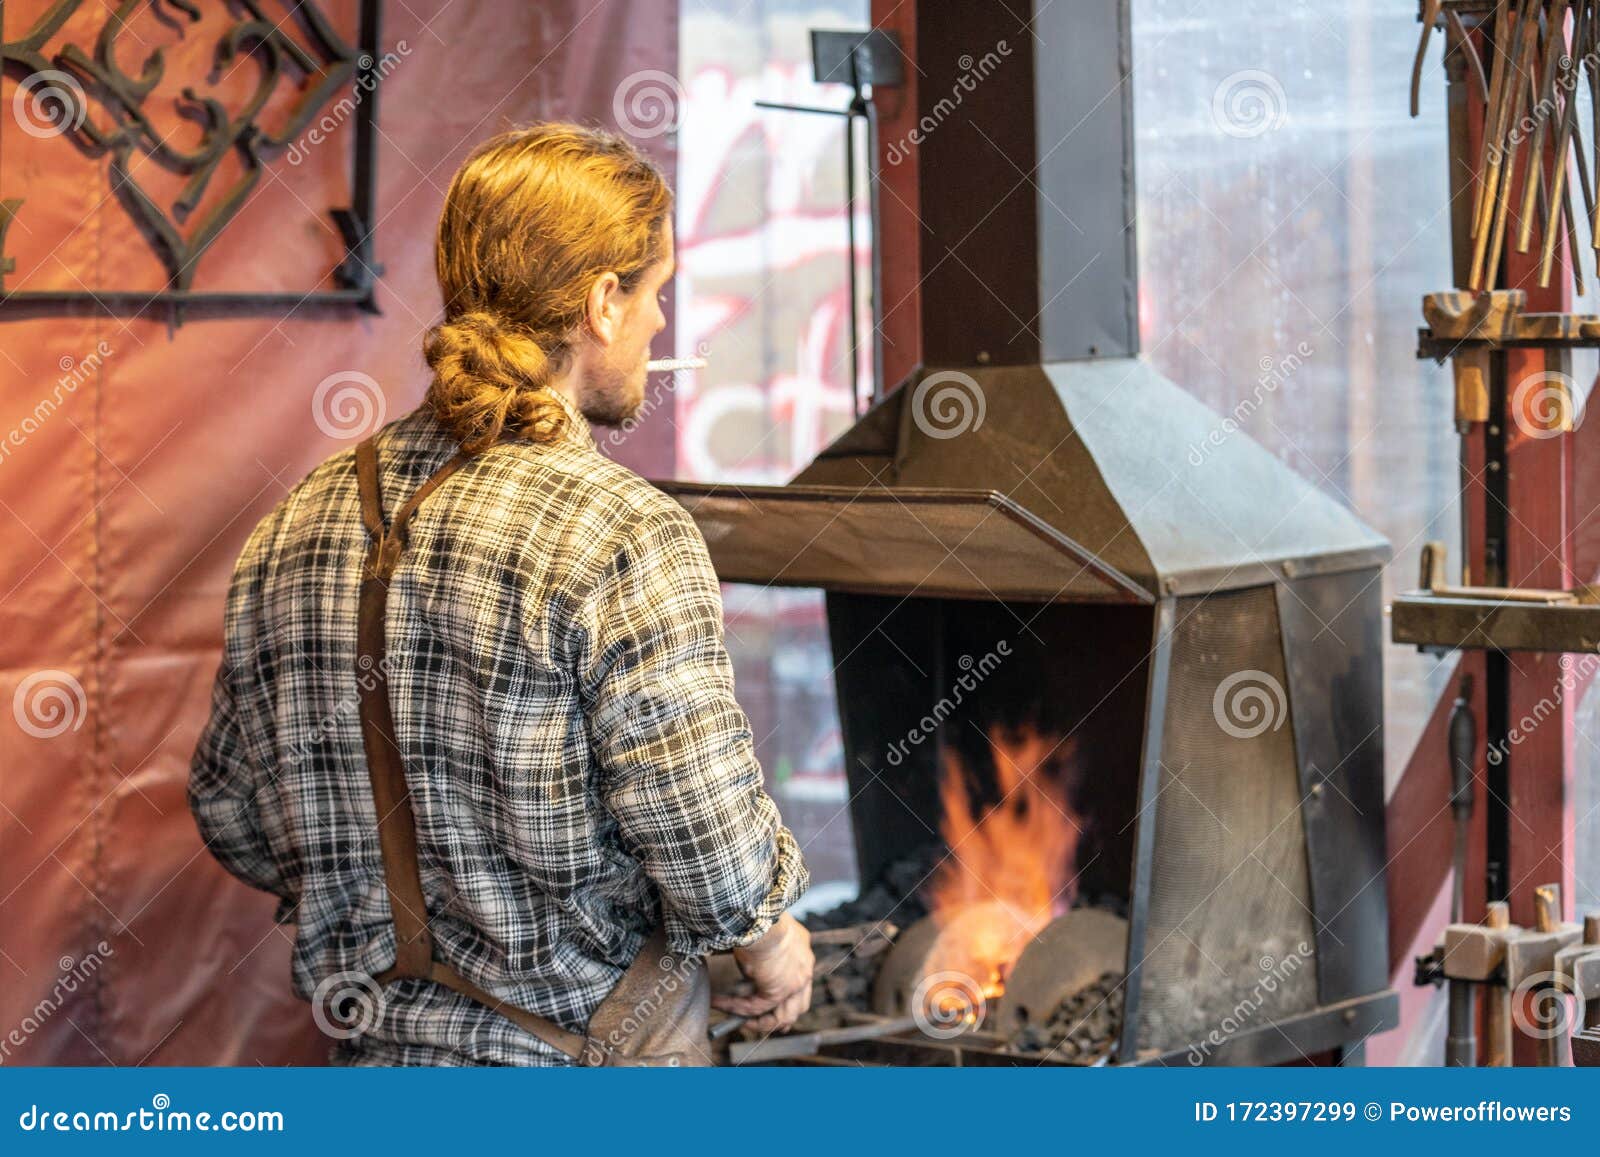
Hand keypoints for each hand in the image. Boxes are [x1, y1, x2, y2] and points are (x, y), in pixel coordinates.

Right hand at [711, 913, 812, 1032]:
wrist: (756, 914)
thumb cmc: (755, 914)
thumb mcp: (763, 931)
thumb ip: (761, 947)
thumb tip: (741, 953)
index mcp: (802, 947)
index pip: (800, 980)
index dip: (786, 997)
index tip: (770, 1004)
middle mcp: (804, 966)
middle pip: (798, 1005)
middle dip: (780, 1018)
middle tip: (761, 1023)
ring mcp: (795, 981)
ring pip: (782, 1015)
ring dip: (759, 1021)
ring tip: (738, 1021)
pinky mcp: (779, 990)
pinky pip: (756, 1008)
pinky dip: (736, 1008)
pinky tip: (719, 1002)